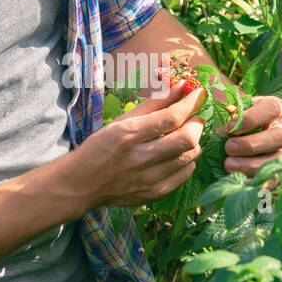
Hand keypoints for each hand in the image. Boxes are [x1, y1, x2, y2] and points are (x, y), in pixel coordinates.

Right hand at [66, 80, 205, 209]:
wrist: (82, 184)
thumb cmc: (101, 147)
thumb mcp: (121, 121)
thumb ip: (153, 104)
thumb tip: (180, 87)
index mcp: (128, 135)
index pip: (171, 117)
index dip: (190, 103)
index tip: (198, 94)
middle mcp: (139, 158)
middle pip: (187, 139)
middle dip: (197, 123)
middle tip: (192, 117)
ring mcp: (148, 179)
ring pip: (190, 156)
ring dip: (193, 141)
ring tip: (182, 135)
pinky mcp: (154, 193)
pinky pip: (185, 174)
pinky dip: (187, 160)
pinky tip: (176, 154)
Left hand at [215, 94, 281, 179]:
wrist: (235, 136)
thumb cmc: (233, 118)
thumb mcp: (231, 109)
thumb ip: (226, 110)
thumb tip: (219, 126)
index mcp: (275, 108)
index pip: (272, 109)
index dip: (251, 118)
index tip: (229, 127)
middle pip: (279, 136)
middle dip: (251, 144)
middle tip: (228, 147)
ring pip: (276, 159)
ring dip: (250, 164)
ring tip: (228, 164)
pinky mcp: (277, 170)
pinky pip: (273, 180)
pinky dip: (255, 181)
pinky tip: (239, 180)